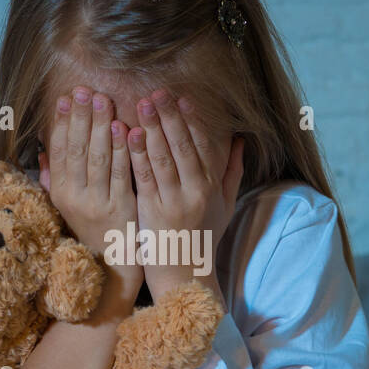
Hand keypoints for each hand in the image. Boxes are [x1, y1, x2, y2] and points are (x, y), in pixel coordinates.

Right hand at [39, 86, 144, 299]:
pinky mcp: (119, 208)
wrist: (112, 267)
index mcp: (59, 192)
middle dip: (80, 117)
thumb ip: (54, 178)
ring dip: (100, 126)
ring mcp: (96, 203)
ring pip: (96, 158)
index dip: (62, 122)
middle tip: (85, 90)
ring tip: (103, 99)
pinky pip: (119, 173)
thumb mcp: (67, 206)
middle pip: (76, 149)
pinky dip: (120, 149)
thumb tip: (43, 151)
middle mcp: (74, 197)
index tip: (66, 97)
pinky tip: (124, 128)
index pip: (59, 150)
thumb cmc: (93, 229)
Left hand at [127, 88, 244, 302]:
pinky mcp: (152, 213)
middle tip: (157, 92)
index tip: (183, 98)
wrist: (186, 277)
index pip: (201, 147)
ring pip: (162, 159)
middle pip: (181, 148)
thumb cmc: (204, 240)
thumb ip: (232, 172)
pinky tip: (129, 135)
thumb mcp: (225, 206)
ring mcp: (173, 202)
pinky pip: (144, 178)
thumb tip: (240, 140)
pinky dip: (137, 155)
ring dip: (152, 129)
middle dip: (169, 117)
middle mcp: (195, 192)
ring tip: (141, 105)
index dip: (191, 121)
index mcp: (211, 187)